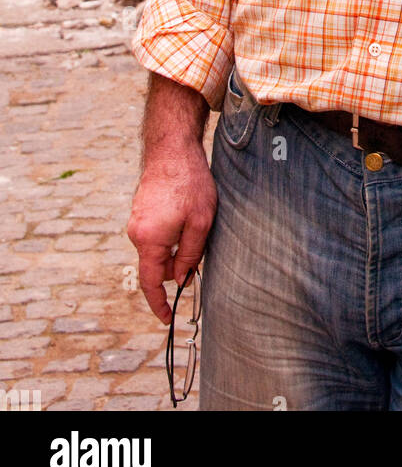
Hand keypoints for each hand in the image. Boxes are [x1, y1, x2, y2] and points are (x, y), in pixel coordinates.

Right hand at [126, 144, 217, 323]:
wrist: (172, 148)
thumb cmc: (189, 183)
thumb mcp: (200, 223)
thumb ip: (189, 255)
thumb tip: (181, 280)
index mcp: (148, 240)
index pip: (149, 283)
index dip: (158, 303)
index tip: (167, 318)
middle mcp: (136, 232)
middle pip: (156, 264)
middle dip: (177, 265)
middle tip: (200, 247)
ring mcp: (136, 220)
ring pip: (158, 247)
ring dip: (176, 245)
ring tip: (195, 221)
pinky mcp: (141, 210)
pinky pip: (155, 233)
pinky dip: (170, 233)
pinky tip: (186, 212)